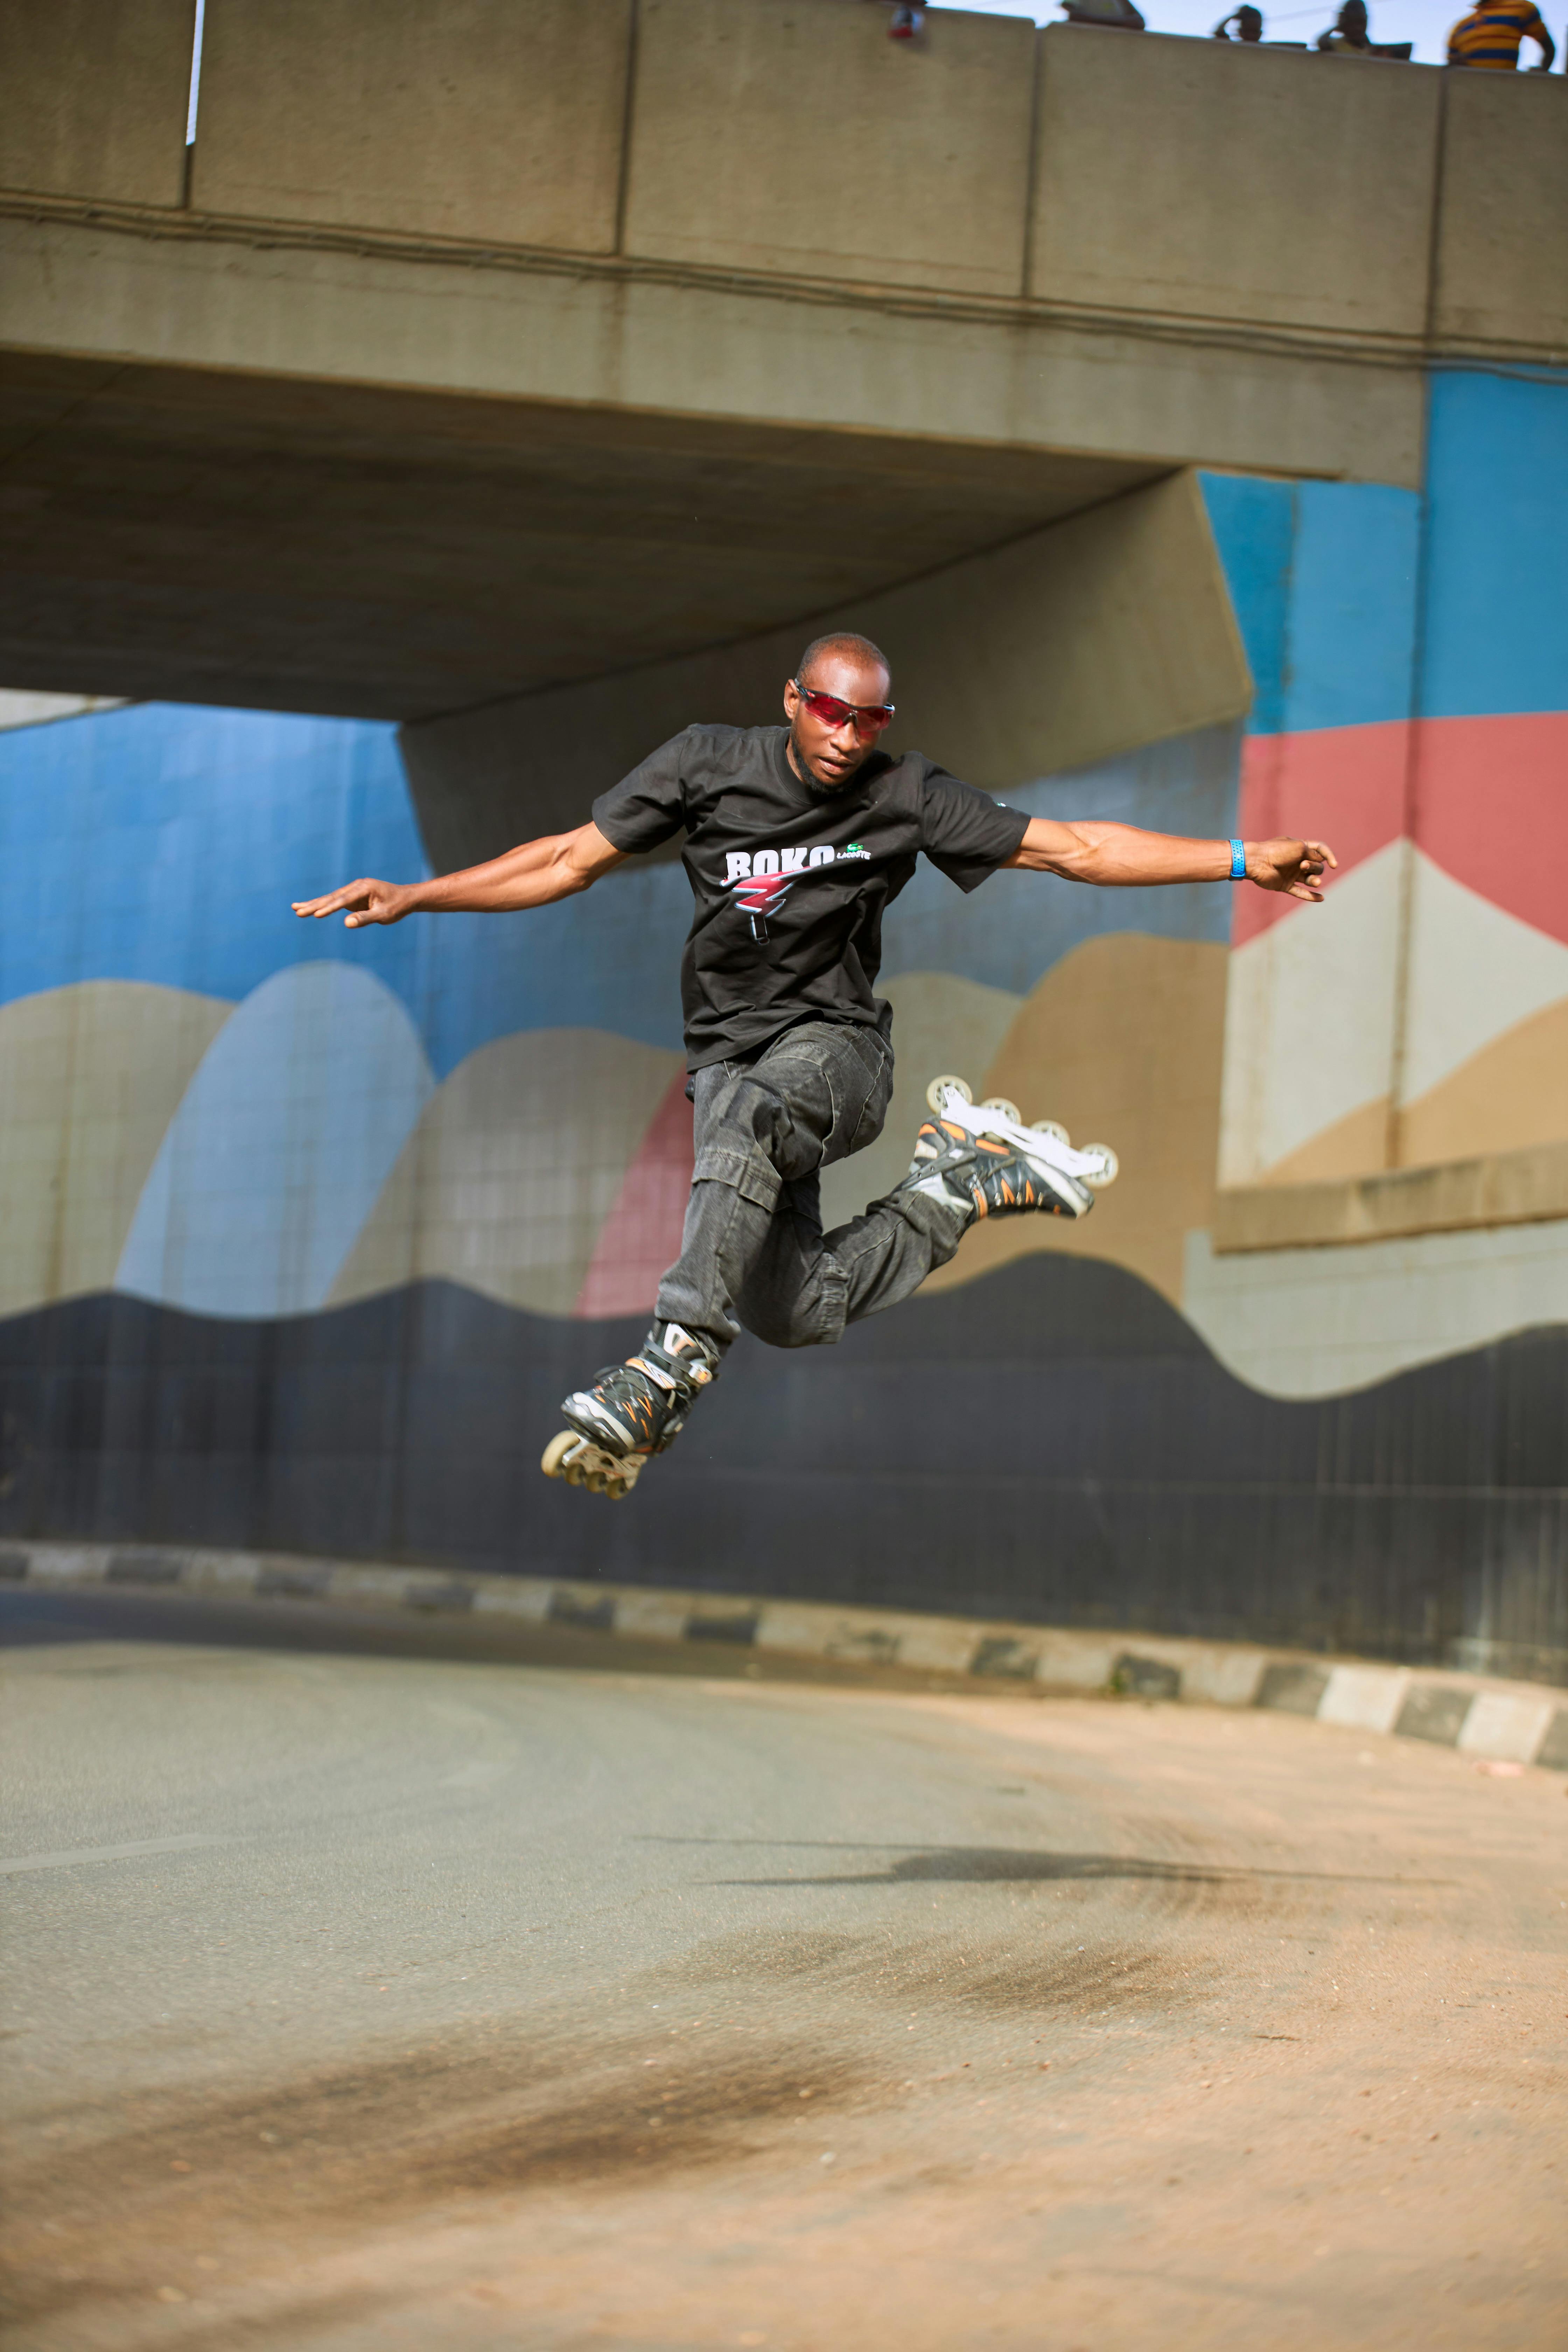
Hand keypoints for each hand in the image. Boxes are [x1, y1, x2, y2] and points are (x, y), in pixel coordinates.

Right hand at [291, 878, 413, 927]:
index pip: (343, 900)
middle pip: (331, 897)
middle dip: (314, 905)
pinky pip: (334, 902)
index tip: (316, 915)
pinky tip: (309, 908)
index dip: (329, 908)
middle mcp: (355, 887)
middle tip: (296, 911)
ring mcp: (352, 891)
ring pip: (329, 898)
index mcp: (363, 888)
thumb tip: (347, 923)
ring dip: (313, 904)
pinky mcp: (351, 897)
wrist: (405, 898)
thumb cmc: (396, 906)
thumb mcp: (384, 915)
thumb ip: (366, 918)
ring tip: (295, 908)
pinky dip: (322, 905)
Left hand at [1247, 838, 1336, 901]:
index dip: (1329, 856)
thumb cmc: (1277, 851)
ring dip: (1315, 881)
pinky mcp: (1285, 885)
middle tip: (1303, 866)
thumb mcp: (1299, 847)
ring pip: (1310, 879)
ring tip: (1315, 882)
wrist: (1257, 862)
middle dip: (1314, 866)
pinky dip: (1310, 896)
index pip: (1320, 850)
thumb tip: (1320, 862)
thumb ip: (1313, 854)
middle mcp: (1297, 860)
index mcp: (1301, 847)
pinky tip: (1321, 898)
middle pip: (1316, 866)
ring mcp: (1292, 874)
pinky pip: (1300, 892)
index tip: (1334, 864)